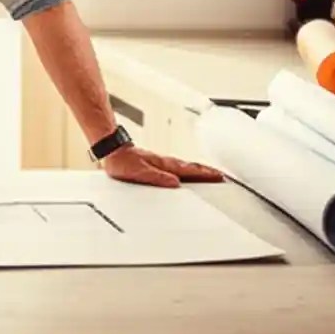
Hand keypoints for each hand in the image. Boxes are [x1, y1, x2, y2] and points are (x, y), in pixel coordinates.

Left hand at [100, 145, 223, 187]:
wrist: (112, 150)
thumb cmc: (122, 161)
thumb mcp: (139, 172)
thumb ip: (157, 178)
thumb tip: (174, 183)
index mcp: (165, 165)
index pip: (190, 170)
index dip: (206, 174)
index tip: (220, 177)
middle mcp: (166, 163)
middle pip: (192, 168)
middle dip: (208, 172)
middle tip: (222, 177)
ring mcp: (162, 163)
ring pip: (185, 168)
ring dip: (199, 172)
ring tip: (211, 176)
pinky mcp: (157, 165)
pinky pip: (177, 169)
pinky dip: (187, 172)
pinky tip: (187, 176)